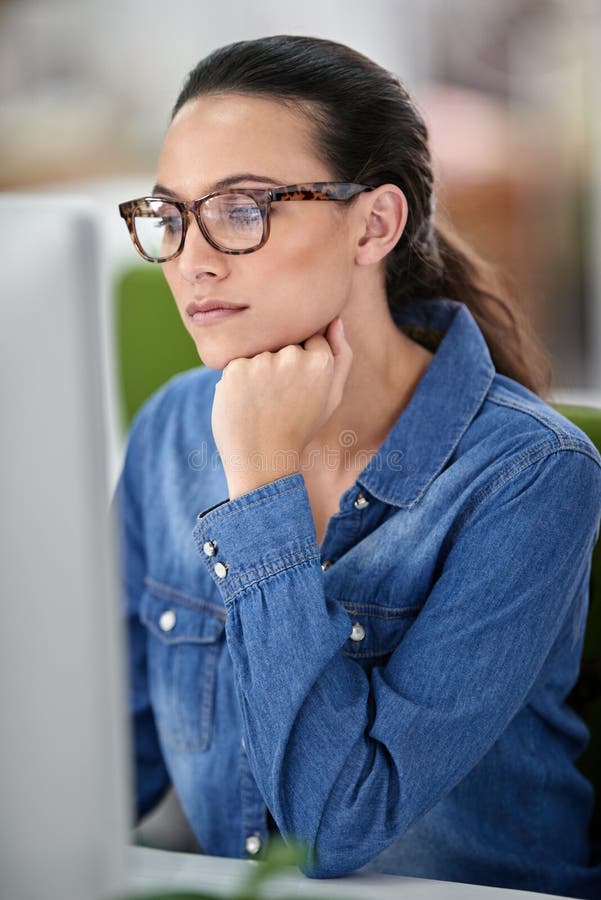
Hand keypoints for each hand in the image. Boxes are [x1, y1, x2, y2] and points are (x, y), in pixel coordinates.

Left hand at [211, 317, 352, 498]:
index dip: (302, 363)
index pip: (310, 338)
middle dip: (279, 364)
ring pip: (259, 352)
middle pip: (283, 342)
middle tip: (279, 400)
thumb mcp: (331, 396)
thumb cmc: (300, 428)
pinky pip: (238, 362)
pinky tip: (245, 403)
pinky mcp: (235, 368)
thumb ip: (340, 355)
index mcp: (320, 362)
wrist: (263, 461)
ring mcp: (262, 361)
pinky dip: (238, 380)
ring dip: (258, 371)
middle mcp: (293, 356)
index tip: (298, 387)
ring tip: (262, 404)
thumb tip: (335, 318)